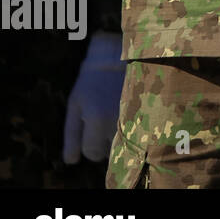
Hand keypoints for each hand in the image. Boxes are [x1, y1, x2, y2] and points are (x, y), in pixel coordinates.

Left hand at [62, 32, 125, 163]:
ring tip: (115, 114)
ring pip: (123, 143)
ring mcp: (135, 117)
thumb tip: (71, 161)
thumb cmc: (92, 81)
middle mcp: (118, 121)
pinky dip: (131, 128)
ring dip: (117, 135)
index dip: (88, 145)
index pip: (91, 152)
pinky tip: (126, 114)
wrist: (119, 57)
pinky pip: (137, 132)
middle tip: (103, 120)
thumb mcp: (75, 104)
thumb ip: (71, 135)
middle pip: (109, 151)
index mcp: (97, 119)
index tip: (90, 129)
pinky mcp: (148, 112)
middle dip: (103, 142)